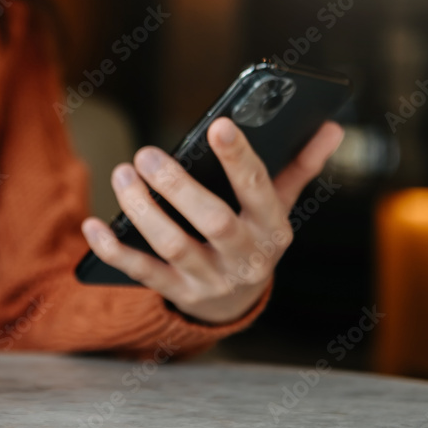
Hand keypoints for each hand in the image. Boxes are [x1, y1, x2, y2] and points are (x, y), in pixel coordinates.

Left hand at [81, 118, 344, 324]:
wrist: (237, 302)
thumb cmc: (253, 235)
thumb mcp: (280, 205)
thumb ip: (300, 166)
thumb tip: (332, 126)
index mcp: (273, 228)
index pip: (258, 188)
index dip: (239, 158)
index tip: (219, 124)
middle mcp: (245, 257)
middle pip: (212, 221)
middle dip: (178, 186)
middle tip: (146, 152)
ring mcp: (210, 279)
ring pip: (173, 246)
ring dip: (143, 210)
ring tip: (122, 173)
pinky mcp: (178, 294)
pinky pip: (143, 273)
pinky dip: (115, 250)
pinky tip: (94, 225)